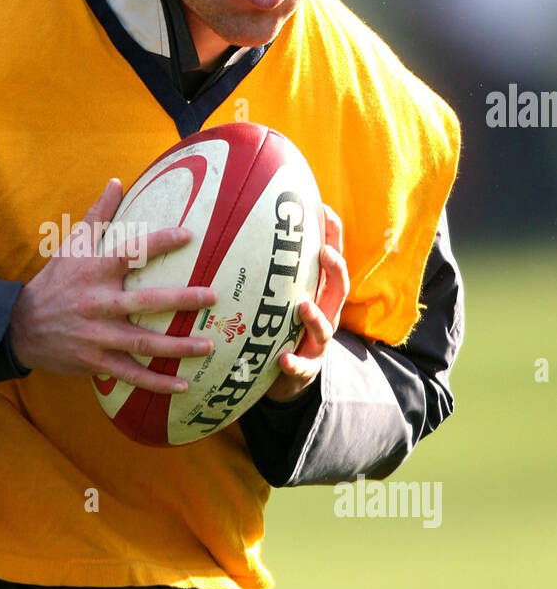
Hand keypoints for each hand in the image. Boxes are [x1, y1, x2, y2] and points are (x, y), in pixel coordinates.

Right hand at [8, 179, 216, 393]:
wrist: (21, 327)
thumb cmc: (53, 282)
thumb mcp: (71, 245)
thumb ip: (97, 215)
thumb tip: (117, 181)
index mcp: (95, 271)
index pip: (131, 252)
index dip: (159, 242)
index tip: (189, 235)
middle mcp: (98, 303)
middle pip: (146, 302)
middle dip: (181, 300)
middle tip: (212, 297)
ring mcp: (98, 335)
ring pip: (144, 343)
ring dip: (178, 347)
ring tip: (207, 345)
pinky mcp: (96, 361)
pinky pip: (131, 374)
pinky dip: (157, 383)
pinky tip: (183, 385)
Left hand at [263, 204, 349, 403]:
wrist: (288, 376)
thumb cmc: (283, 327)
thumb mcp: (283, 298)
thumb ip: (274, 271)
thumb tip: (250, 227)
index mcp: (320, 295)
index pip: (332, 262)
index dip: (333, 237)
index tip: (327, 211)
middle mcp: (326, 315)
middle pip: (339, 290)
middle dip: (336, 270)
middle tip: (325, 253)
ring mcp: (318, 343)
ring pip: (325, 328)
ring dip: (315, 317)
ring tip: (303, 307)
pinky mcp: (306, 369)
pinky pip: (302, 367)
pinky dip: (294, 363)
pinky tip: (283, 359)